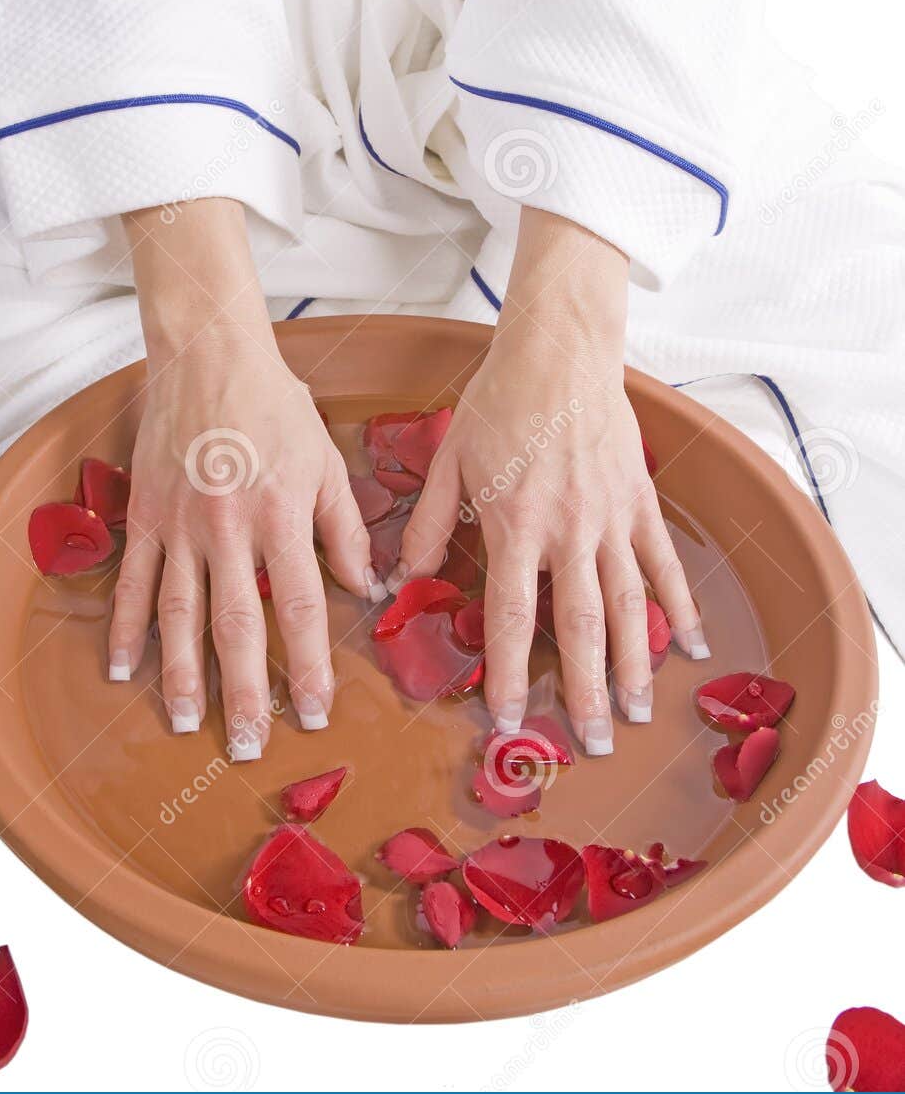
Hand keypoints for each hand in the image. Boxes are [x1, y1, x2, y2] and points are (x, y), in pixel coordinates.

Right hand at [108, 199, 375, 754]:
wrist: (208, 353)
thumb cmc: (275, 405)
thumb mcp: (326, 462)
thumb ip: (343, 529)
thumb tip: (366, 590)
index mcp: (280, 516)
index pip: (297, 607)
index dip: (306, 665)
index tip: (313, 713)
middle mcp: (228, 528)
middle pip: (236, 626)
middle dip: (244, 693)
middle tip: (249, 747)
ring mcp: (180, 524)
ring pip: (181, 615)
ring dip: (183, 675)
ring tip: (187, 725)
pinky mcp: (145, 514)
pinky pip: (134, 581)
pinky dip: (126, 628)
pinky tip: (123, 670)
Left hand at [394, 211, 707, 753]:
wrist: (560, 349)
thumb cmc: (498, 401)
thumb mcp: (447, 459)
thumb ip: (426, 523)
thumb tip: (399, 580)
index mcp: (514, 524)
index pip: (512, 615)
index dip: (511, 673)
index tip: (512, 722)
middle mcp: (568, 529)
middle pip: (580, 626)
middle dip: (585, 691)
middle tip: (592, 745)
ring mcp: (612, 517)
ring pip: (630, 604)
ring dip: (636, 665)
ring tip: (641, 714)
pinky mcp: (641, 500)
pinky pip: (665, 563)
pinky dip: (683, 606)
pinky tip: (695, 647)